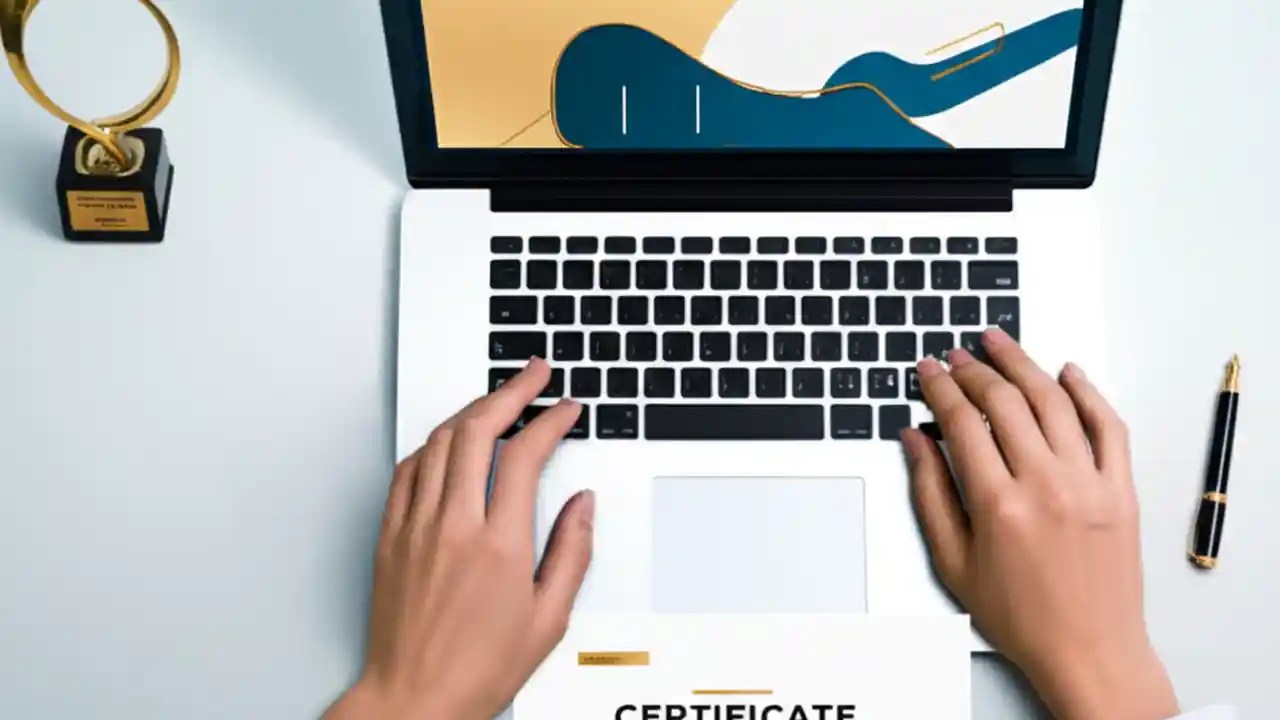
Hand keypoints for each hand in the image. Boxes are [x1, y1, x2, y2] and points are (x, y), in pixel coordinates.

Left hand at [325, 358, 592, 719]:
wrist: (413, 699)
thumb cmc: (477, 668)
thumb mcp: (548, 618)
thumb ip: (571, 553)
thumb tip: (581, 504)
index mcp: (499, 546)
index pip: (524, 456)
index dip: (549, 420)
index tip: (565, 409)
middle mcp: (453, 527)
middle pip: (478, 430)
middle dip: (511, 390)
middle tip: (533, 374)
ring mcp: (416, 527)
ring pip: (439, 442)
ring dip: (471, 409)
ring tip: (496, 399)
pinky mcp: (390, 536)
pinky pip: (407, 470)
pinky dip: (433, 444)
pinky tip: (449, 441)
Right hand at [902, 329, 1178, 719]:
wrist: (1089, 650)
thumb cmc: (1021, 616)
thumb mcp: (953, 561)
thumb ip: (930, 494)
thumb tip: (915, 441)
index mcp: (998, 504)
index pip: (963, 421)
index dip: (941, 387)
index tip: (929, 370)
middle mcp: (1046, 485)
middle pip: (1006, 400)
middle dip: (974, 369)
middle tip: (957, 355)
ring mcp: (1089, 483)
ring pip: (1054, 400)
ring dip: (1023, 364)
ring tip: (999, 343)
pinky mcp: (1121, 489)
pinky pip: (1109, 425)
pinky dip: (1088, 392)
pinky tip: (1069, 372)